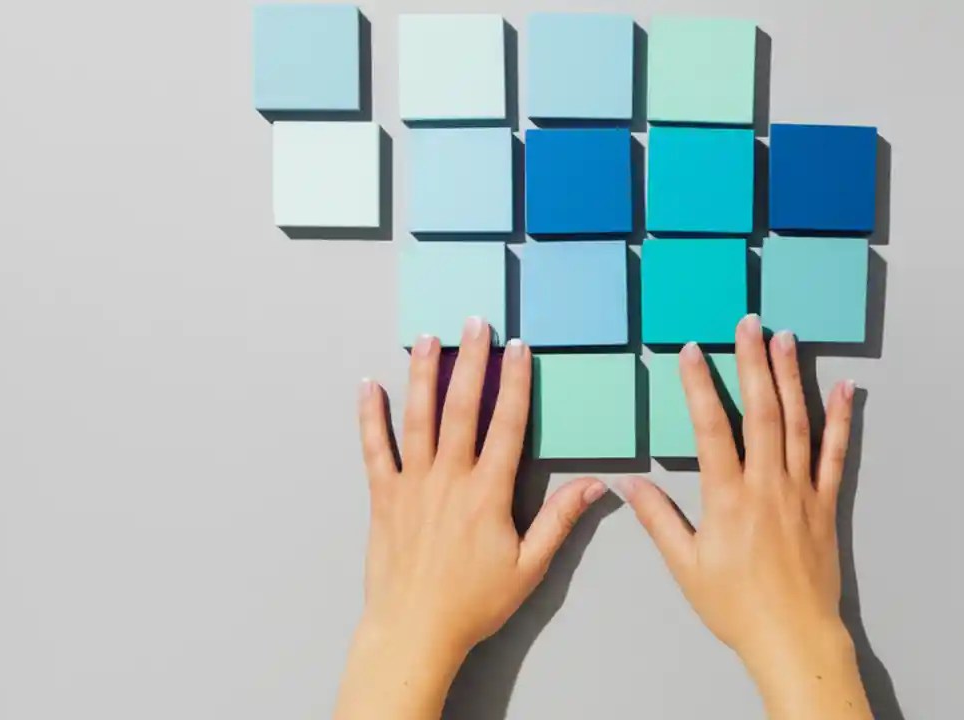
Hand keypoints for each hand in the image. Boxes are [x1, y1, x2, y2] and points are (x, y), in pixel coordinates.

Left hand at [334, 317, 606, 719]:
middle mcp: (449, 478)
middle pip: (462, 408)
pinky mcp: (383, 496)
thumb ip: (559, 520)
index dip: (515, 383)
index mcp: (488, 492)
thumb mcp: (530, 566)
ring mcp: (412, 484)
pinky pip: (375, 448)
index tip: (518, 348)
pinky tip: (368, 386)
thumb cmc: (475, 602)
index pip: (507, 425)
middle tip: (475, 322)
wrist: (414, 630)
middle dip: (470, 361)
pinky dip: (370, 416)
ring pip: (418, 418)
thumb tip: (595, 485)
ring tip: (428, 337)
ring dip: (424, 374)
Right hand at [623, 314, 871, 718]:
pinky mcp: (826, 502)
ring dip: (789, 377)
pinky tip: (842, 388)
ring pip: (797, 422)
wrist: (793, 636)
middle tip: (747, 323)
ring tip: (784, 338)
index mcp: (728, 498)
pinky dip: (839, 419)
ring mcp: (801, 490)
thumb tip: (629, 484)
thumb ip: (658, 520)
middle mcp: (767, 484)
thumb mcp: (686, 566)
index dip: (700, 387)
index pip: (711, 429)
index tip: (693, 351)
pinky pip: (835, 453)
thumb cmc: (735, 606)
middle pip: (760, 412)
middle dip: (752, 363)